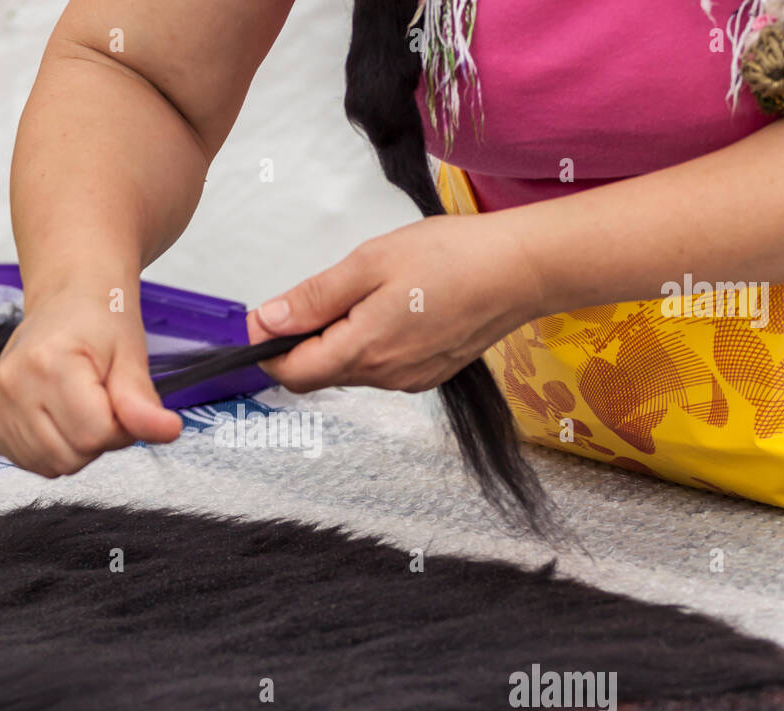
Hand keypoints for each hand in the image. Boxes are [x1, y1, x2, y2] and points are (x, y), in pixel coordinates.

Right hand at [0, 288, 181, 477]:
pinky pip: (31, 462)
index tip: (119, 399)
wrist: (67, 302)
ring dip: (75, 446)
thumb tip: (168, 431)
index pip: (95, 435)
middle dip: (98, 438)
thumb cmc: (100, 323)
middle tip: (99, 400)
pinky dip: (52, 448)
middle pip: (71, 455)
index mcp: (48, 363)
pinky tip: (56, 415)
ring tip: (77, 405)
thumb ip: (142, 402)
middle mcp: (12, 383)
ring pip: (52, 464)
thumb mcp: (131, 357)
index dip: (120, 427)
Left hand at [246, 214, 544, 392]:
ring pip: (349, 370)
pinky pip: (379, 367)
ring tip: (363, 293)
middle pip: (318, 373)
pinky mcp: (427, 374)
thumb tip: (267, 321)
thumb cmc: (453, 257)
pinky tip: (390, 307)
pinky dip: (368, 342)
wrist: (520, 270)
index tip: (262, 320)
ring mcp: (408, 380)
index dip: (267, 349)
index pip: (292, 373)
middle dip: (302, 341)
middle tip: (317, 294)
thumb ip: (314, 298)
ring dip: (338, 339)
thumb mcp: (370, 263)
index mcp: (364, 351)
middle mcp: (385, 377)